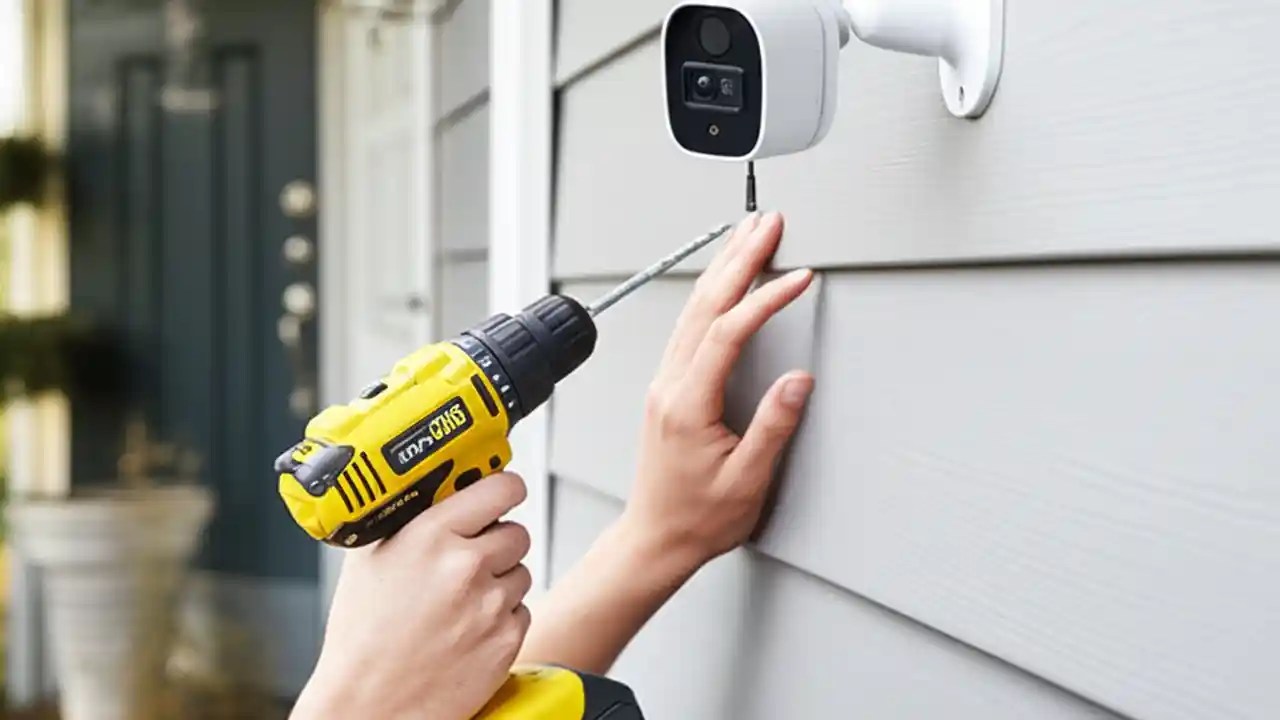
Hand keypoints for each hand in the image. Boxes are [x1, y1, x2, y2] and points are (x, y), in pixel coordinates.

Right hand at [293, 473, 532, 719]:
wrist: (368, 704)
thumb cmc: (362, 637)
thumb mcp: (370, 559)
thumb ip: (408, 518)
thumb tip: (435, 490)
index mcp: (431, 536)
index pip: (501, 487)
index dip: (505, 488)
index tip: (502, 492)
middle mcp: (466, 566)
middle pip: (517, 531)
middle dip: (497, 541)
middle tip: (470, 558)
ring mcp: (490, 605)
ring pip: (521, 571)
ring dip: (500, 580)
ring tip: (460, 601)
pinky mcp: (506, 640)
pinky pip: (521, 610)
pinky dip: (502, 617)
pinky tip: (467, 628)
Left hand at [625, 211, 813, 566]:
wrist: (657, 538)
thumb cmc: (698, 517)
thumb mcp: (746, 481)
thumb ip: (773, 427)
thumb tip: (798, 380)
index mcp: (687, 404)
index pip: (728, 333)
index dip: (765, 300)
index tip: (798, 278)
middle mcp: (670, 386)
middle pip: (704, 305)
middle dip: (738, 258)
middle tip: (767, 223)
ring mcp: (665, 384)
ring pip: (693, 310)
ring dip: (722, 268)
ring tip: (748, 235)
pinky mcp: (669, 388)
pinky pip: (689, 326)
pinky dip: (711, 294)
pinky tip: (724, 281)